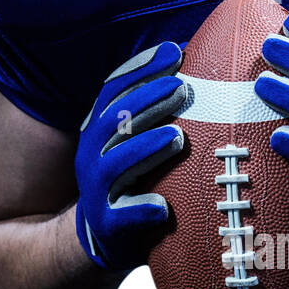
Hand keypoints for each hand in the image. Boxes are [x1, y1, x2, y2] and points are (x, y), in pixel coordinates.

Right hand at [75, 43, 187, 269]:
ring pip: (114, 165)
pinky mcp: (106, 225)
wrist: (105, 236)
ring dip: (145, 148)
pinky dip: (139, 210)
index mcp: (100, 128)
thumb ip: (160, 107)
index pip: (115, 89)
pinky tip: (162, 206)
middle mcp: (92, 154)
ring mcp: (96, 190)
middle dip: (148, 101)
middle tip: (182, 88)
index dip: (142, 68)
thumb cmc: (136, 178)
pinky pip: (120, 217)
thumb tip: (196, 56)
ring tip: (176, 136)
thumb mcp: (140, 139)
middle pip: (115, 121)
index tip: (174, 52)